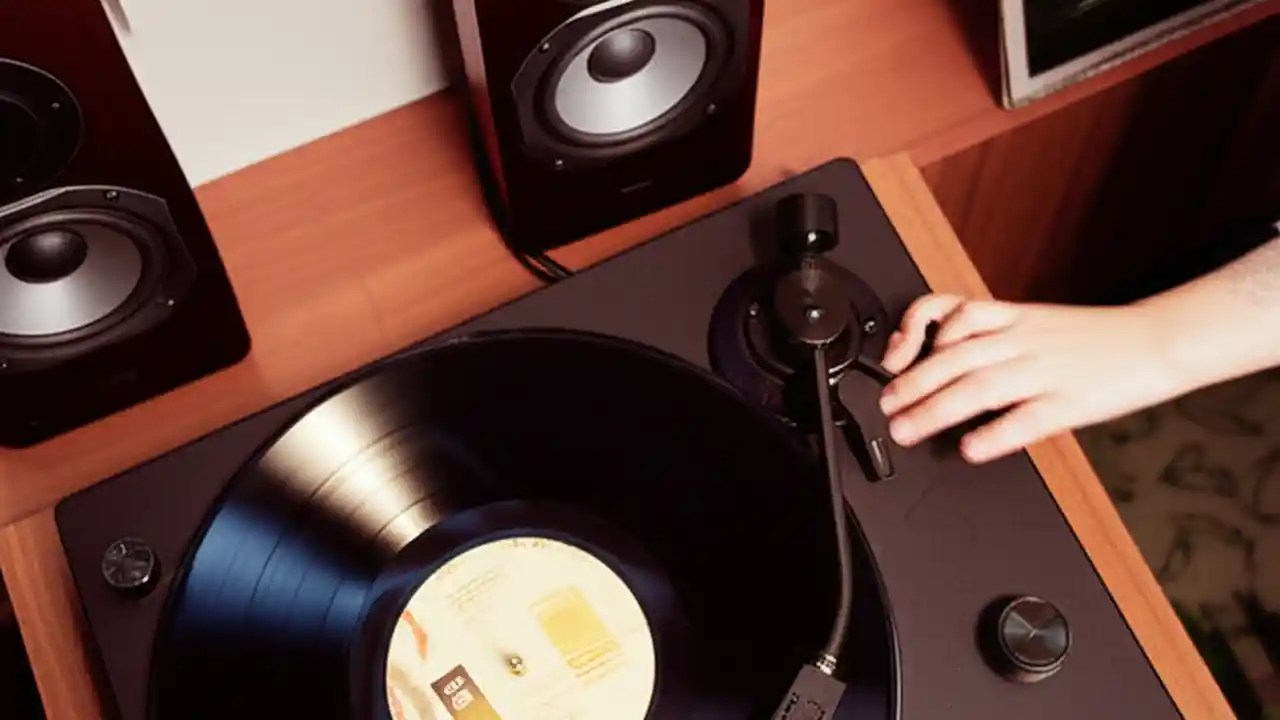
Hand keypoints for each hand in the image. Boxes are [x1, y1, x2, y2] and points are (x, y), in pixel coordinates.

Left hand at [878, 294, 1187, 463]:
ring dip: (936, 410)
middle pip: (954, 358)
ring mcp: (1044, 370)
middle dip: (911, 384)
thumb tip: (943, 364)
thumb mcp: (1036, 323)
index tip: (894, 355)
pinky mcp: (1070, 401)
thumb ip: (992, 338)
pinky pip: (1026, 418)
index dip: (916, 331)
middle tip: (887, 408)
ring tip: (909, 430)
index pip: (952, 313)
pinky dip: (994, 434)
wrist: (1157, 340)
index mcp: (1013, 318)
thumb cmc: (1094, 339)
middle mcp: (1022, 340)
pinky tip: (971, 448)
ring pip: (978, 386)